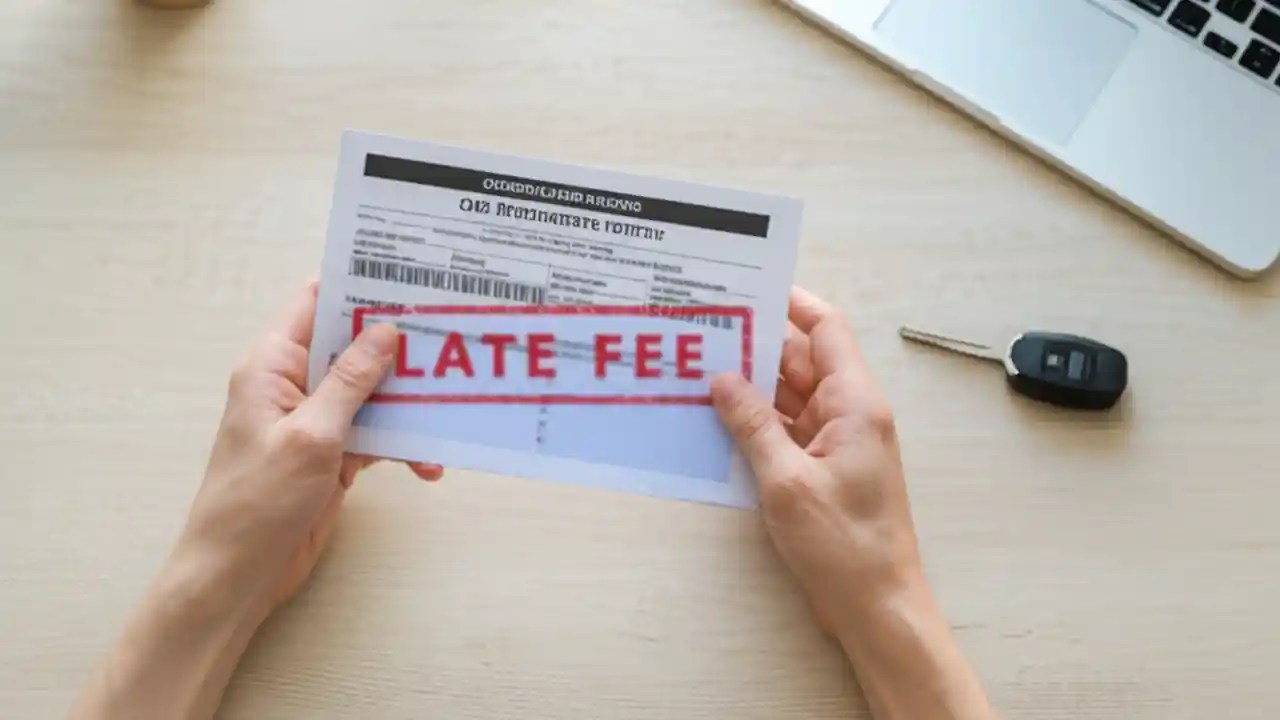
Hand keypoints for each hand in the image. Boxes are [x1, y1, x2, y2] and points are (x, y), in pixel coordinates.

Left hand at [179, 281, 443, 621]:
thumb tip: (385, 330)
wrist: (237, 577)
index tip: (409, 279)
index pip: (314, 304)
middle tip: (452, 337)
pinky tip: (429, 465)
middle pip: (353, 347)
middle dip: (399, 346)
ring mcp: (315, 421)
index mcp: (272, 365)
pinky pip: (377, 435)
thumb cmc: (258, 502)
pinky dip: (404, 446)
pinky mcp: (333, 455)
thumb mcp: (310, 436)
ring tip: (452, 408)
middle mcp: (294, 385)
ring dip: (410, 404)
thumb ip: (350, 382)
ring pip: (373, 393)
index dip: (357, 286)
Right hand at [712, 287, 920, 635]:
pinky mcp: (823, 468)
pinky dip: (756, 422)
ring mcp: (837, 441)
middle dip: (756, 343)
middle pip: (801, 360)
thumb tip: (722, 380)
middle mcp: (849, 413)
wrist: (877, 606)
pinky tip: (716, 417)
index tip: (748, 285)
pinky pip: (786, 429)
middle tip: (703, 329)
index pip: (825, 329)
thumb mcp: (787, 481)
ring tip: (698, 367)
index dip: (791, 302)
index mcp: (854, 403)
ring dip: (750, 385)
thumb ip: (752, 425)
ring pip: (789, 395)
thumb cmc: (844, 545)